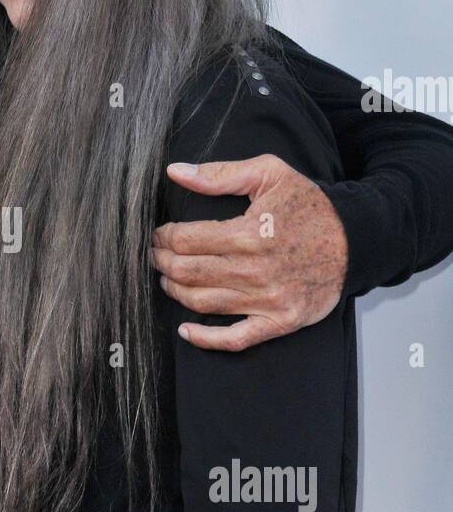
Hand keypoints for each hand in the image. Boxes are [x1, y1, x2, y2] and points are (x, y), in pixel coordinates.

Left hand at [150, 155, 347, 351]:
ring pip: (203, 303)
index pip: (186, 240)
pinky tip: (186, 330)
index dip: (164, 237)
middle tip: (155, 255)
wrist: (356, 239)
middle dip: (163, 262)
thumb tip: (175, 172)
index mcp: (249, 234)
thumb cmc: (311, 206)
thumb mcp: (269, 174)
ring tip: (167, 278)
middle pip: (188, 272)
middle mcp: (255, 271)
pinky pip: (235, 339)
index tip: (159, 234)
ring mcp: (268, 300)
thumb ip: (220, 174)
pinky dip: (206, 339)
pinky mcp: (280, 321)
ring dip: (176, 292)